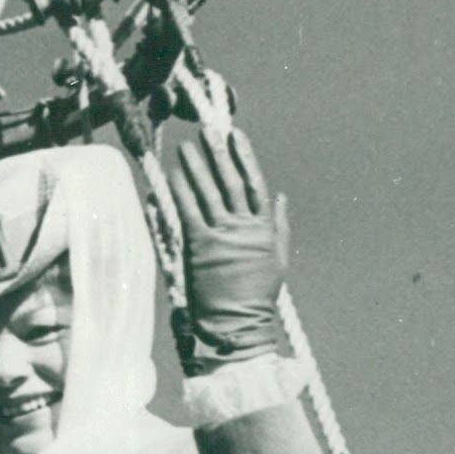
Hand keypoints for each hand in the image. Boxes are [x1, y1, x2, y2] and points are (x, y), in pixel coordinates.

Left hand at [167, 126, 289, 373]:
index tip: (235, 135)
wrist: (239, 324)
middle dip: (217, 154)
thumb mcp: (278, 258)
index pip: (255, 183)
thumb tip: (281, 195)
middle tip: (206, 130)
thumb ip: (279, 224)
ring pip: (208, 193)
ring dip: (196, 168)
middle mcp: (244, 228)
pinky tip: (173, 176)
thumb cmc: (257, 294)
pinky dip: (181, 193)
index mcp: (263, 228)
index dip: (244, 157)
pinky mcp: (200, 247)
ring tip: (186, 146)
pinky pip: (189, 213)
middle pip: (230, 182)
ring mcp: (222, 236)